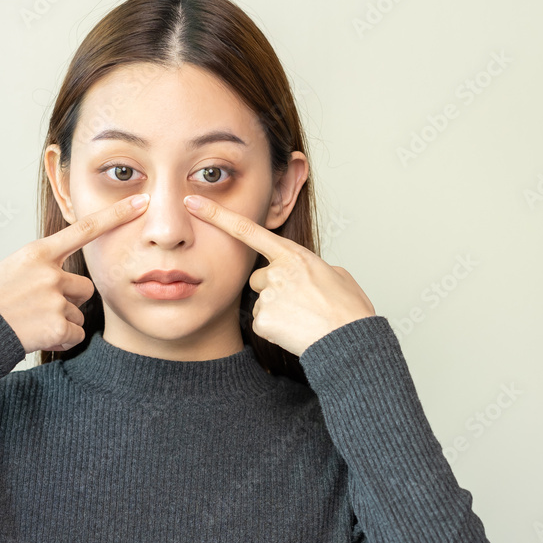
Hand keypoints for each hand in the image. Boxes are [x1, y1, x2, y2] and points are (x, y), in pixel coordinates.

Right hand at [0, 193, 150, 353]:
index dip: (116, 215)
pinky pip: (76, 334)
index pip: (85, 228)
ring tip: (32, 320)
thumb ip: (46, 265)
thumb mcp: (16, 268)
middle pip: (85, 287)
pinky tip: (38, 335)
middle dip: (69, 300)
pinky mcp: (56, 324)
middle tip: (37, 306)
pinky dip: (61, 339)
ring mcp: (53, 298)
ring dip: (62, 321)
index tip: (142, 200)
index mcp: (38, 252)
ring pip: (79, 312)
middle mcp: (49, 272)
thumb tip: (74, 278)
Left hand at [183, 195, 375, 356]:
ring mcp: (268, 295)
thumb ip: (314, 268)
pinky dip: (275, 329)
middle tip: (301, 303)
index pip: (247, 229)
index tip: (193, 203)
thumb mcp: (337, 275)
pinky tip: (295, 330)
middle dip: (273, 289)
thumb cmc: (348, 309)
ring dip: (276, 310)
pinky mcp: (262, 319)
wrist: (349, 339)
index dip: (217, 215)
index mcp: (294, 254)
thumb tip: (308, 273)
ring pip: (261, 301)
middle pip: (258, 278)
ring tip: (303, 318)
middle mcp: (277, 271)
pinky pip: (261, 323)